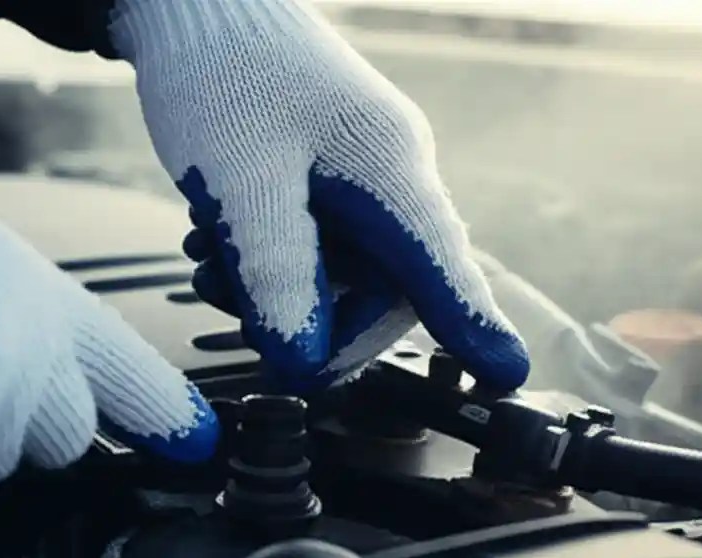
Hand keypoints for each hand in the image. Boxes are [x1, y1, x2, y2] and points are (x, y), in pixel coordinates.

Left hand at [111, 0, 529, 390]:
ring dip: (277, 289)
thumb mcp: (239, 188)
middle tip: (239, 312)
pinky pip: (316, 241)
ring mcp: (360, 171)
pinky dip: (268, 258)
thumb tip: (303, 364)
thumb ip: (276, 279)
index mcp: (388, 170)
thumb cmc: (219, 74)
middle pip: (382, 289)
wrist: (195, 4)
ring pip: (341, 271)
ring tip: (211, 264)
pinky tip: (217, 240)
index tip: (506, 377)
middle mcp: (390, 172)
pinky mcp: (327, 171)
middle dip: (310, 318)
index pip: (442, 266)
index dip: (473, 327)